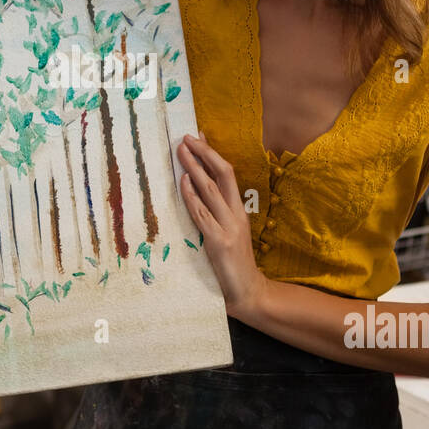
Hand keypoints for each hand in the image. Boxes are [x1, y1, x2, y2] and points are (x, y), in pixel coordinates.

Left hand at [176, 133, 267, 318]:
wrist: (248, 291)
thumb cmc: (234, 262)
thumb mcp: (228, 232)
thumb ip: (216, 213)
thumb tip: (197, 190)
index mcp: (239, 211)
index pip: (227, 174)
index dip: (212, 154)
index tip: (198, 137)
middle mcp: (236, 214)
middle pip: (222, 174)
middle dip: (203, 153)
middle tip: (186, 137)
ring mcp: (228, 227)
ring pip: (210, 189)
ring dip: (194, 167)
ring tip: (180, 151)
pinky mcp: (218, 241)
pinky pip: (201, 213)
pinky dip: (191, 196)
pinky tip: (182, 182)